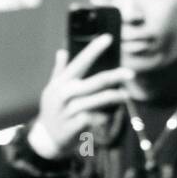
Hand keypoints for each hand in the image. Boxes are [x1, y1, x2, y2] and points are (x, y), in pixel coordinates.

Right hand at [29, 35, 132, 158]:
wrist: (46, 138)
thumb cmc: (52, 110)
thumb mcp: (51, 90)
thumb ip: (59, 71)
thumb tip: (62, 51)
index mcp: (60, 83)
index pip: (80, 62)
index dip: (94, 50)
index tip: (108, 38)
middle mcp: (64, 95)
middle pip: (94, 82)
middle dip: (114, 77)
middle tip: (130, 73)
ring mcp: (68, 111)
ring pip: (97, 101)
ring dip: (113, 98)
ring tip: (125, 95)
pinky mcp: (74, 126)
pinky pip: (94, 118)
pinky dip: (103, 116)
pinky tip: (108, 115)